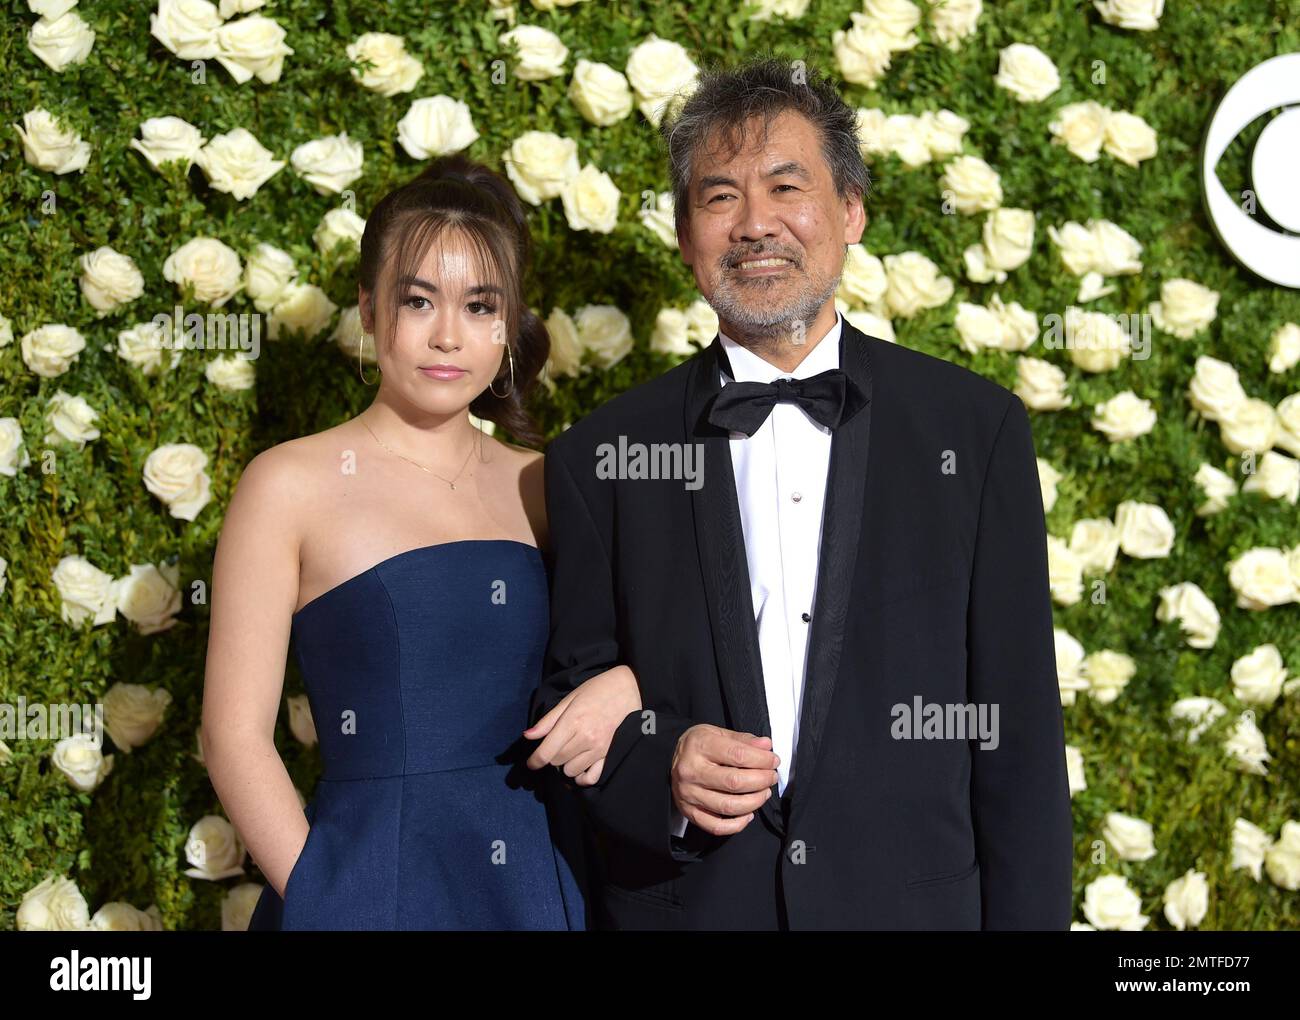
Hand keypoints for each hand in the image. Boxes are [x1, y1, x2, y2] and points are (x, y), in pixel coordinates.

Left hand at [524, 664, 640, 785]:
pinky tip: (580, 769)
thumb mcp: (570, 699)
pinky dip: (582, 777)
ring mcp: (599, 748)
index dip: (534, 761)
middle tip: (556, 746)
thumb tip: (528, 736)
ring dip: (566, 765)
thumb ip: (548, 720)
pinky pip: (592, 777)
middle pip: (557, 762)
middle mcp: (585, 738)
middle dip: (552, 756)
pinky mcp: (610, 754)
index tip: (531, 763)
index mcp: (572, 721)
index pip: (546, 752)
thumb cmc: (597, 690)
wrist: (629, 687)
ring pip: (571, 771)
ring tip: (570, 752)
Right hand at [671, 724, 778, 835]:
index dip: (762, 760)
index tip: (773, 761)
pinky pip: (716, 826)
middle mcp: (692, 771)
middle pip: (735, 782)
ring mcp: (689, 794)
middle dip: (761, 781)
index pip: (738, 755)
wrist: (670, 758)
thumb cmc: (699, 745)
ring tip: (764, 793)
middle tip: (771, 777)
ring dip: (754, 802)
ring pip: (728, 806)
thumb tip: (766, 746)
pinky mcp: (689, 812)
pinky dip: (737, 825)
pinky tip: (748, 814)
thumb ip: (743, 740)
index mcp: (700, 746)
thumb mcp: (718, 732)